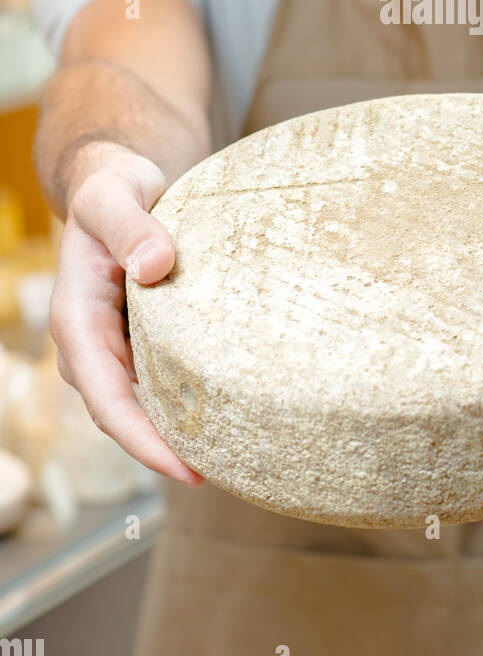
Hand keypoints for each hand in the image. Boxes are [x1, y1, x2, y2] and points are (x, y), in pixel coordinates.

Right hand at [49, 142, 203, 485]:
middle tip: (227, 473)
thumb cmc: (114, 187)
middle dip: (165, 451)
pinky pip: (156, 382)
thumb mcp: (116, 196)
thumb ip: (131, 227)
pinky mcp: (135, 338)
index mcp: (76, 319)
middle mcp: (89, 342)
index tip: (186, 468)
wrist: (115, 182)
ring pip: (140, 404)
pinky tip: (225, 413)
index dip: (143, 440)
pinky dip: (184, 402)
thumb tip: (155, 267)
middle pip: (124, 415)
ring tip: (233, 457)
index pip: (107, 398)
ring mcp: (111, 344)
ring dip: (175, 432)